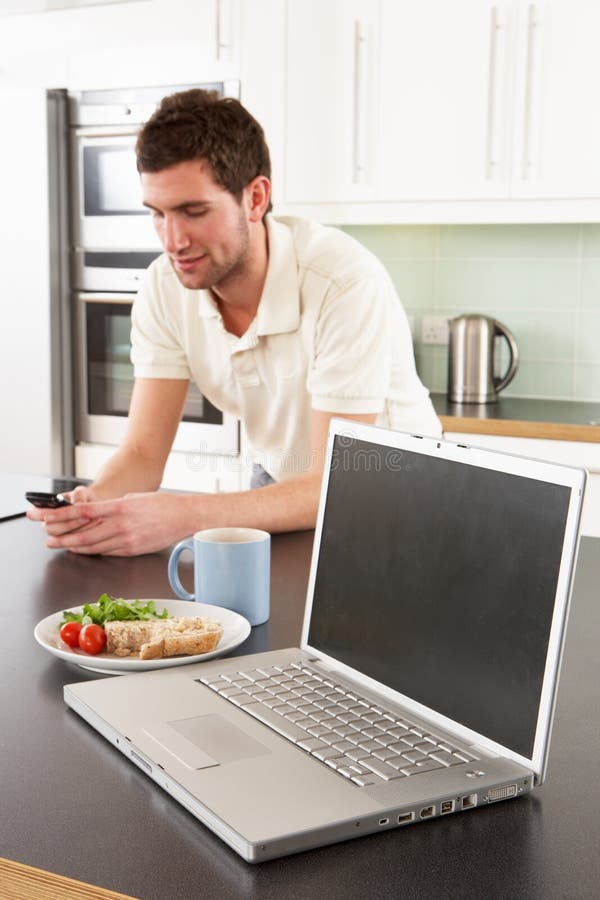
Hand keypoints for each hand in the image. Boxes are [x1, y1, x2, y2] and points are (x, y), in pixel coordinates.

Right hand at [26, 485, 97, 537]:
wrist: (95, 509)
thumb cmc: (83, 499)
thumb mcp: (81, 492)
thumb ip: (78, 495)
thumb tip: (77, 503)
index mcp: (45, 509)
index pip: (36, 513)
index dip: (40, 515)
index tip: (48, 515)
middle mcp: (49, 524)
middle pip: (50, 529)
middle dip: (67, 523)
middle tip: (84, 516)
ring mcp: (58, 535)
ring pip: (61, 538)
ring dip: (77, 529)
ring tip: (90, 519)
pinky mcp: (69, 544)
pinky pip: (73, 545)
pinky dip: (84, 537)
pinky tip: (94, 528)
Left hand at [39, 491, 192, 555]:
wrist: (184, 517)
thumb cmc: (163, 505)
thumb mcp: (135, 498)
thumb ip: (117, 506)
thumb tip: (104, 511)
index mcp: (119, 507)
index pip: (82, 512)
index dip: (61, 517)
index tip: (46, 518)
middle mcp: (120, 525)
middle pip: (84, 534)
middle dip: (62, 538)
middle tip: (48, 540)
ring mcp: (126, 540)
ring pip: (94, 546)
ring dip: (76, 546)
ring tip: (63, 546)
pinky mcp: (133, 550)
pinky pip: (108, 552)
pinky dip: (95, 551)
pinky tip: (87, 549)